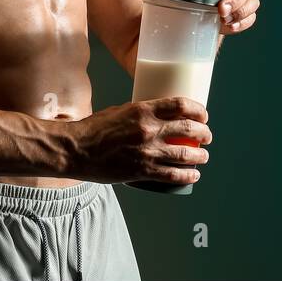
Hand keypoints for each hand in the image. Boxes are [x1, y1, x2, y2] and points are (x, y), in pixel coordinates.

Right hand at [67, 97, 211, 185]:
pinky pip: (173, 175)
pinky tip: (193, 175)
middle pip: (189, 128)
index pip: (181, 105)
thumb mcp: (120, 111)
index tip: (204, 115)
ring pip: (186, 154)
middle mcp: (148, 129)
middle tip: (206, 137)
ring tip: (204, 157)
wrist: (75, 149)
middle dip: (204, 133)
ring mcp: (147, 151)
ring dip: (200, 156)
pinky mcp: (142, 171)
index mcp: (143, 110)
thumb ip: (140, 113)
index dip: (198, 110)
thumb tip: (158, 116)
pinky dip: (188, 175)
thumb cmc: (94, 129)